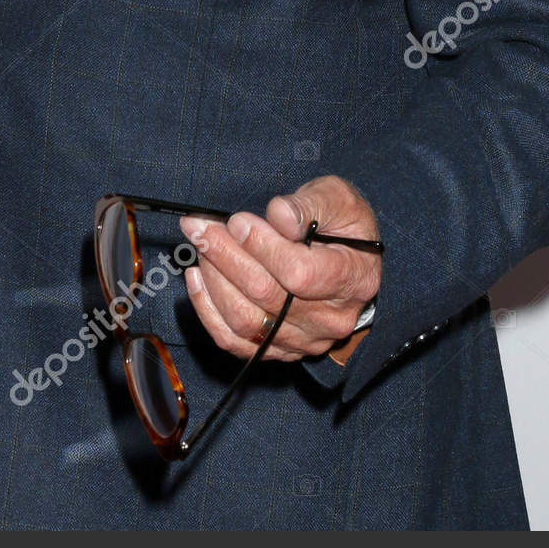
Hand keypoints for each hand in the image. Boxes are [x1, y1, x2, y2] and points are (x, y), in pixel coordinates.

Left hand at [180, 175, 380, 362]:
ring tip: (201, 245)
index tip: (237, 221)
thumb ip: (310, 204)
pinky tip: (196, 277)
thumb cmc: (343, 225)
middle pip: (265, 295)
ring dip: (214, 280)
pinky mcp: (278, 348)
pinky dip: (208, 311)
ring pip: (245, 321)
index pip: (299, 273)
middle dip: (224, 255)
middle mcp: (330, 319)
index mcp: (352, 279)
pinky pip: (235, 341)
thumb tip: (278, 215)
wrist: (351, 263)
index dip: (261, 246)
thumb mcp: (338, 200)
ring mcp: (303, 339)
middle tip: (200, 225)